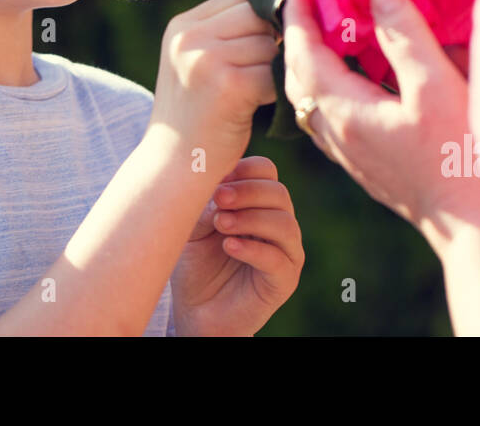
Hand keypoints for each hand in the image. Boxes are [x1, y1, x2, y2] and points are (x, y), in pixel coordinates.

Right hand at [150, 0, 277, 176]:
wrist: (172, 167)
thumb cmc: (195, 115)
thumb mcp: (195, 62)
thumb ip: (225, 32)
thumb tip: (282, 5)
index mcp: (181, 25)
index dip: (262, 18)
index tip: (266, 43)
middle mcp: (190, 36)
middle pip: (258, 16)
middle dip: (271, 41)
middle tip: (262, 72)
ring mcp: (207, 59)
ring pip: (270, 45)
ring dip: (274, 68)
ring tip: (256, 93)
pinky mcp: (230, 85)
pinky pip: (273, 74)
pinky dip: (275, 92)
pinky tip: (259, 107)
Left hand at [170, 156, 303, 335]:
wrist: (196, 311)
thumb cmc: (196, 263)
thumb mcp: (193, 225)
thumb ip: (206, 203)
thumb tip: (218, 182)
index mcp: (259, 203)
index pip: (266, 171)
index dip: (244, 169)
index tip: (216, 179)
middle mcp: (279, 223)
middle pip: (278, 192)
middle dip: (246, 191)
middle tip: (218, 198)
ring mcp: (286, 252)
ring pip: (284, 223)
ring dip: (250, 218)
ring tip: (220, 224)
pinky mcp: (284, 281)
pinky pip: (278, 259)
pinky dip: (252, 249)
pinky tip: (228, 246)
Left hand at [282, 0, 479, 249]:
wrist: (474, 227)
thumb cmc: (460, 157)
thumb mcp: (436, 85)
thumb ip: (404, 34)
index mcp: (346, 112)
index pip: (303, 55)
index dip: (297, 18)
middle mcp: (338, 134)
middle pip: (298, 79)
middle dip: (297, 39)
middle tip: (308, 5)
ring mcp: (349, 154)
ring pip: (312, 101)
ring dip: (310, 65)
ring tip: (326, 34)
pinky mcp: (365, 164)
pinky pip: (330, 117)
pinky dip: (329, 89)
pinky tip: (352, 78)